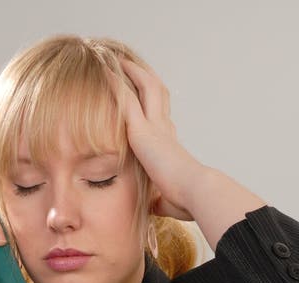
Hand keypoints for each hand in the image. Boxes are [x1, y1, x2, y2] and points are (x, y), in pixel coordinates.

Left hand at [109, 58, 200, 219]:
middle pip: (157, 93)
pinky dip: (115, 82)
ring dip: (132, 71)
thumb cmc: (185, 201)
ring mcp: (155, 126)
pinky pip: (126, 97)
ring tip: (117, 59)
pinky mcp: (143, 129)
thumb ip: (158, 199)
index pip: (161, 118)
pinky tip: (104, 70)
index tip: (143, 98)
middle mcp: (165, 129)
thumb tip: (153, 206)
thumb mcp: (167, 200)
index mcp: (170, 145)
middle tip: (131, 65)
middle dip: (144, 77)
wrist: (194, 191)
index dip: (153, 106)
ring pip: (145, 86)